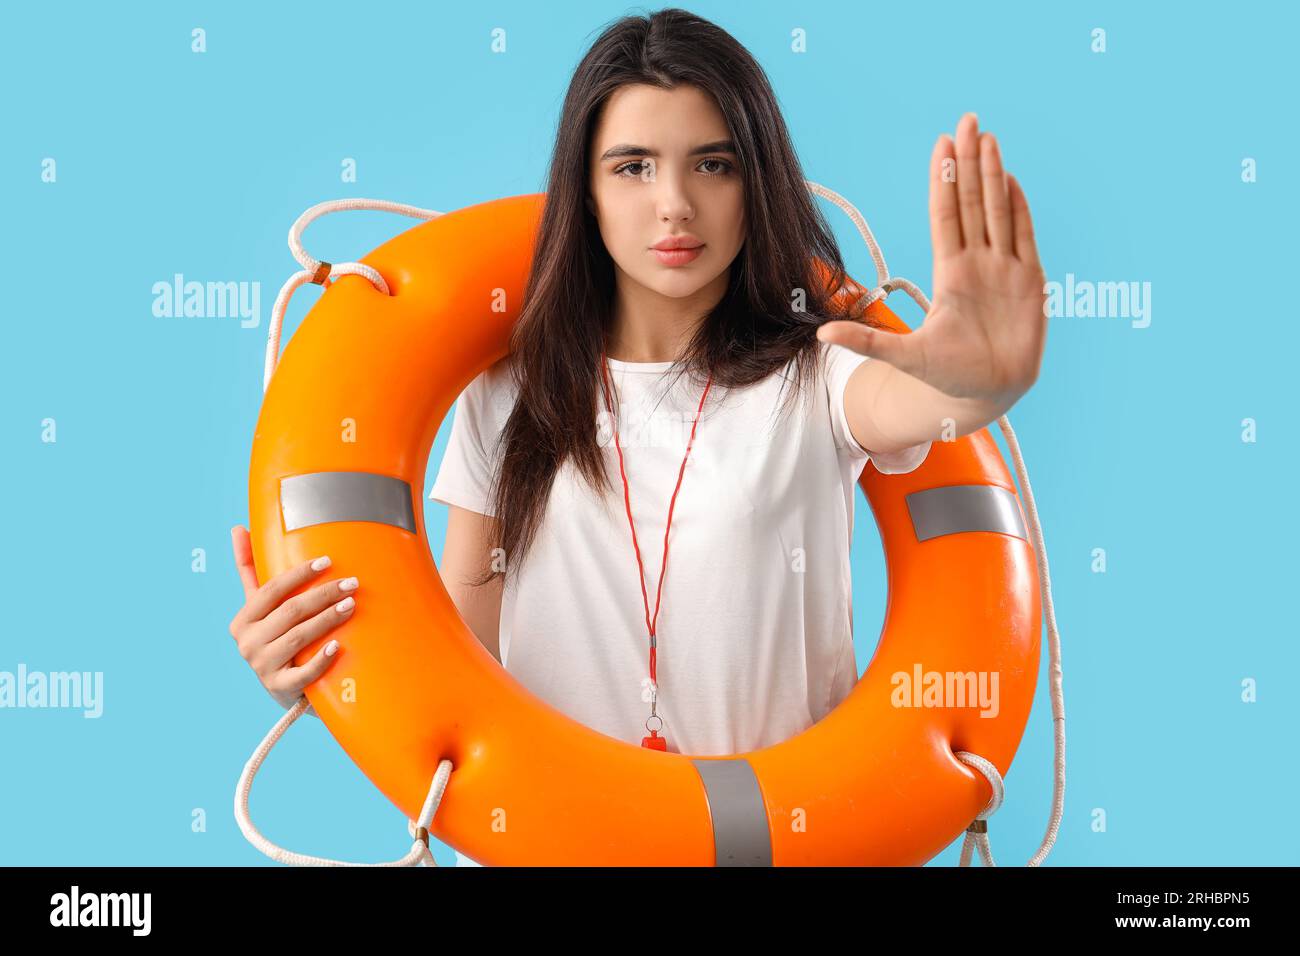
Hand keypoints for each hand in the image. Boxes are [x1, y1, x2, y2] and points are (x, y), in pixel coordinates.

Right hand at [229, 525, 355, 712]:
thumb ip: (250, 570)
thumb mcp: (259, 607)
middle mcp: (247, 643)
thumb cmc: (274, 637)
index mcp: (243, 620)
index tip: (327, 561)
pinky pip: (303, 673)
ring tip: (352, 604)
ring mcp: (262, 667)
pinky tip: (338, 646)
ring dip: (327, 619)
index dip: (299, 574)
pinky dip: (321, 660)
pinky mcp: (280, 687)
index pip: (272, 590)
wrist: (283, 687)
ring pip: (298, 637)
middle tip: (352, 583)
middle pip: (290, 611)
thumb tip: (238, 527)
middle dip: (323, 594)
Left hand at [818, 112, 1047, 404]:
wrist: (984, 395)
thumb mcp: (901, 356)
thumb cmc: (944, 376)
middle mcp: (977, 263)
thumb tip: (820, 334)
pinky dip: (1020, 208)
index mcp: (950, 272)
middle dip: (971, 162)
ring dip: (994, 175)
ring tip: (989, 138)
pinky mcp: (1030, 283)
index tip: (942, 144)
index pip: (946, 214)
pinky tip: (1012, 180)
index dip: (945, 179)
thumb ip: (865, 341)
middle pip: (972, 202)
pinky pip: (1025, 237)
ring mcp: (1004, 269)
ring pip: (998, 211)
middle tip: (967, 121)